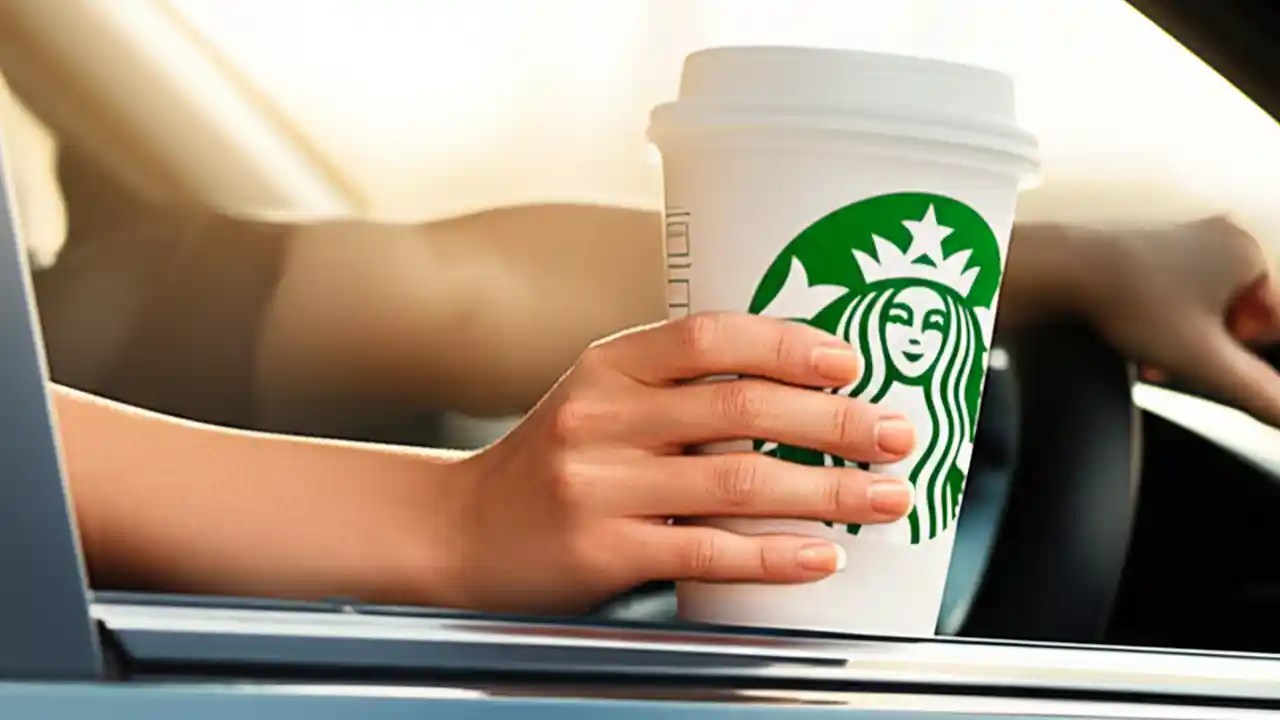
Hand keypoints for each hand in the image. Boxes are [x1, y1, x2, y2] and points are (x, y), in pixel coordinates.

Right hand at [449, 312, 916, 613]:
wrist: (460, 531)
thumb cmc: (550, 463)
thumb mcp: (597, 402)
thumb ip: (675, 392)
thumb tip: (795, 397)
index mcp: (607, 367)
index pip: (709, 337)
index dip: (789, 345)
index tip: (850, 362)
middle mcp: (602, 417)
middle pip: (741, 408)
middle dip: (835, 422)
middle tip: (897, 431)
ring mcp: (599, 485)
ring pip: (738, 481)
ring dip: (828, 490)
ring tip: (887, 496)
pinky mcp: (601, 550)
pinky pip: (708, 550)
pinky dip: (775, 554)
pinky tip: (823, 556)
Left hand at [1080, 216, 1279, 424]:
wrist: (1062, 271)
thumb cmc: (1133, 304)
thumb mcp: (1206, 360)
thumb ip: (1259, 392)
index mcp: (1249, 253)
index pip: (1275, 321)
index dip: (1247, 355)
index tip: (1216, 366)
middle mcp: (1221, 236)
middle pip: (1238, 316)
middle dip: (1211, 348)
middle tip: (1181, 362)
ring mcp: (1185, 237)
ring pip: (1203, 309)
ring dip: (1184, 340)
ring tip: (1155, 356)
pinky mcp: (1151, 246)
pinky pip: (1175, 295)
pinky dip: (1162, 322)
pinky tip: (1138, 338)